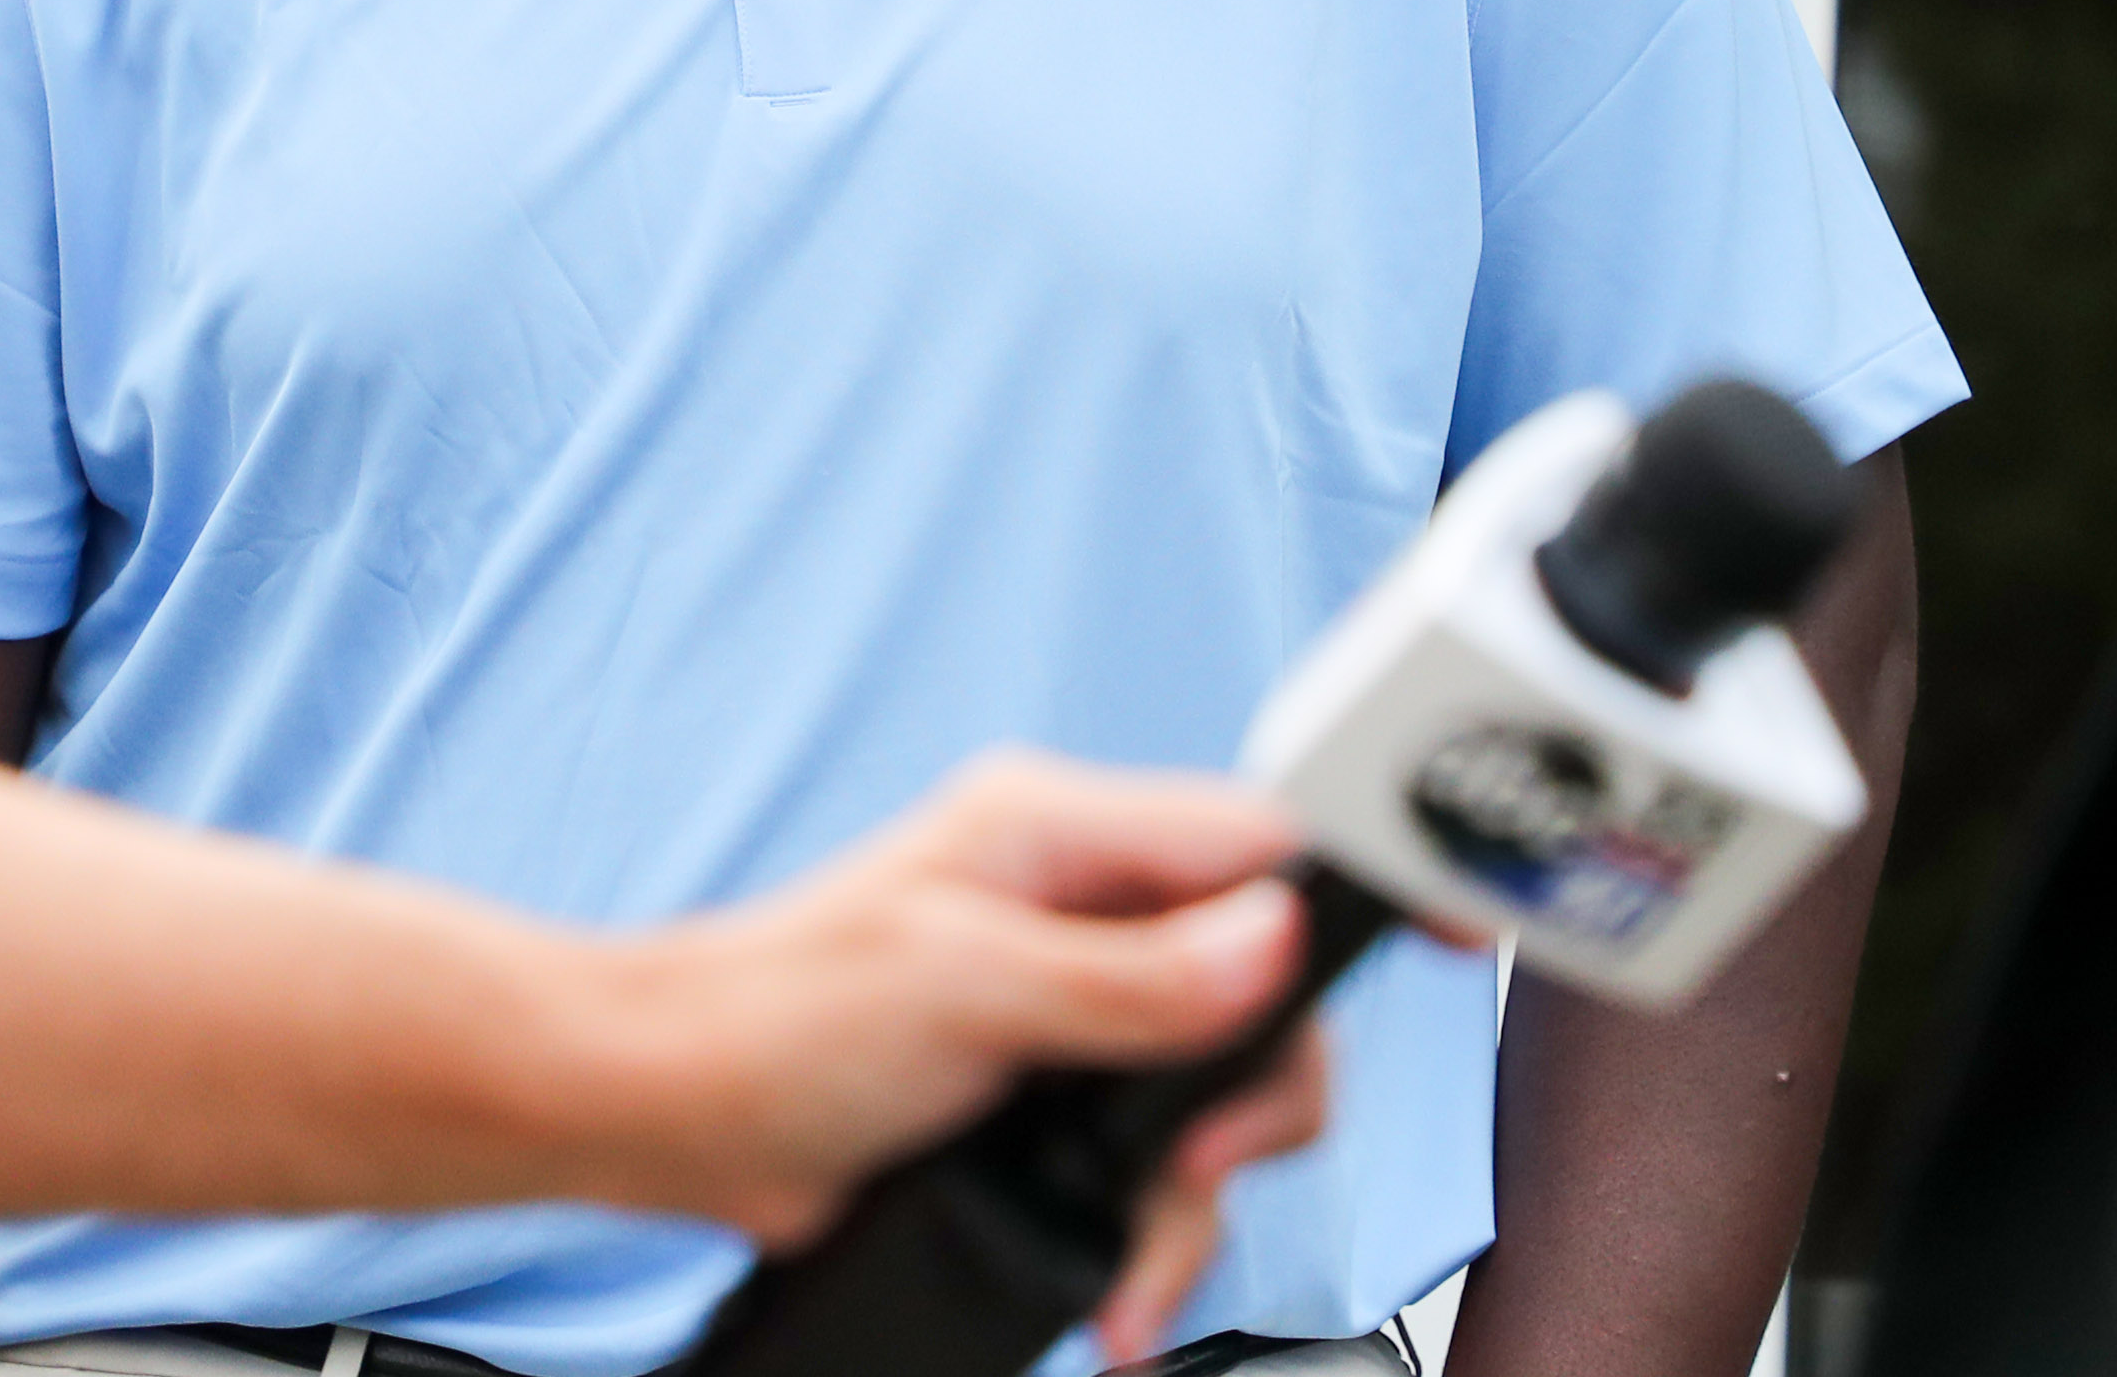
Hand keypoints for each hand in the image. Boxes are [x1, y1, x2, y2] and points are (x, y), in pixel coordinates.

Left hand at [604, 755, 1327, 1360]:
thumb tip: (1268, 942)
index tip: (1446, 933)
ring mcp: (1072, 999)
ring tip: (1137, 1260)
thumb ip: (1128, 975)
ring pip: (1219, 1090)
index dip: (1359, 884)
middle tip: (1193, 1165)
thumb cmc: (772, 1017)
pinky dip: (1150, 1228)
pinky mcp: (1051, 1086)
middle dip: (1251, 1105)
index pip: (1257, 837)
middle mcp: (1081, 904)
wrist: (671, 1116)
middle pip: (1266, 990)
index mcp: (1060, 832)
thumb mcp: (964, 987)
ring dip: (1193, 1193)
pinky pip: (1154, 1152)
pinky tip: (1121, 1283)